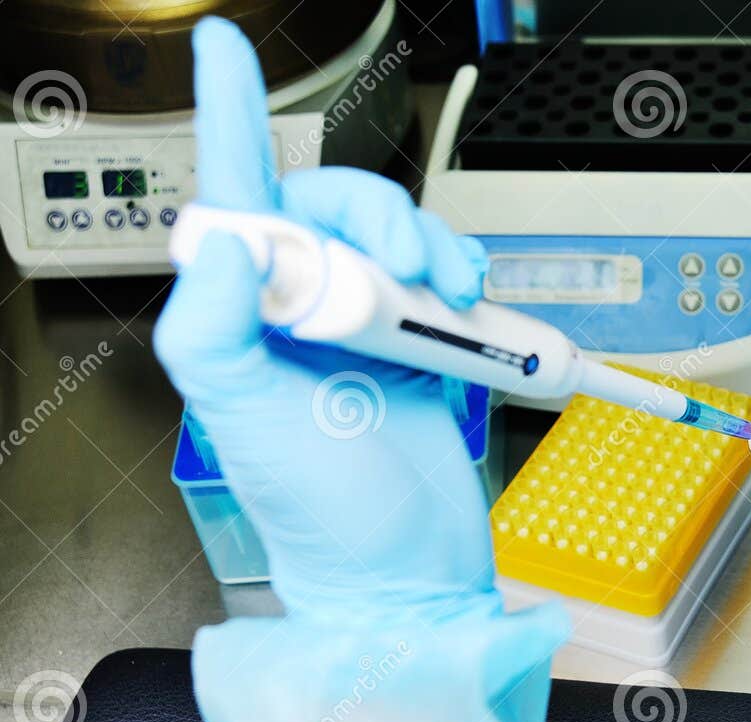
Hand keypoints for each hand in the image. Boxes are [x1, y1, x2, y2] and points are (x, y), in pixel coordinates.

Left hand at [154, 18, 492, 620]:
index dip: (228, 119)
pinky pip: (444, 278)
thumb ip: (211, 330)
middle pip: (331, 209)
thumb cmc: (324, 518)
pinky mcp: (423, 346)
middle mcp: (300, 314)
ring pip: (395, 238)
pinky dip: (465, 277)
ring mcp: (366, 328)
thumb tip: (224, 247)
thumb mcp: (246, 424)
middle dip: (376, 217)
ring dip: (430, 247)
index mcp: (243, 321)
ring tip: (448, 295)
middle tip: (406, 273)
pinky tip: (470, 306)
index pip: (231, 201)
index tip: (222, 49)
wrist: (412, 571)